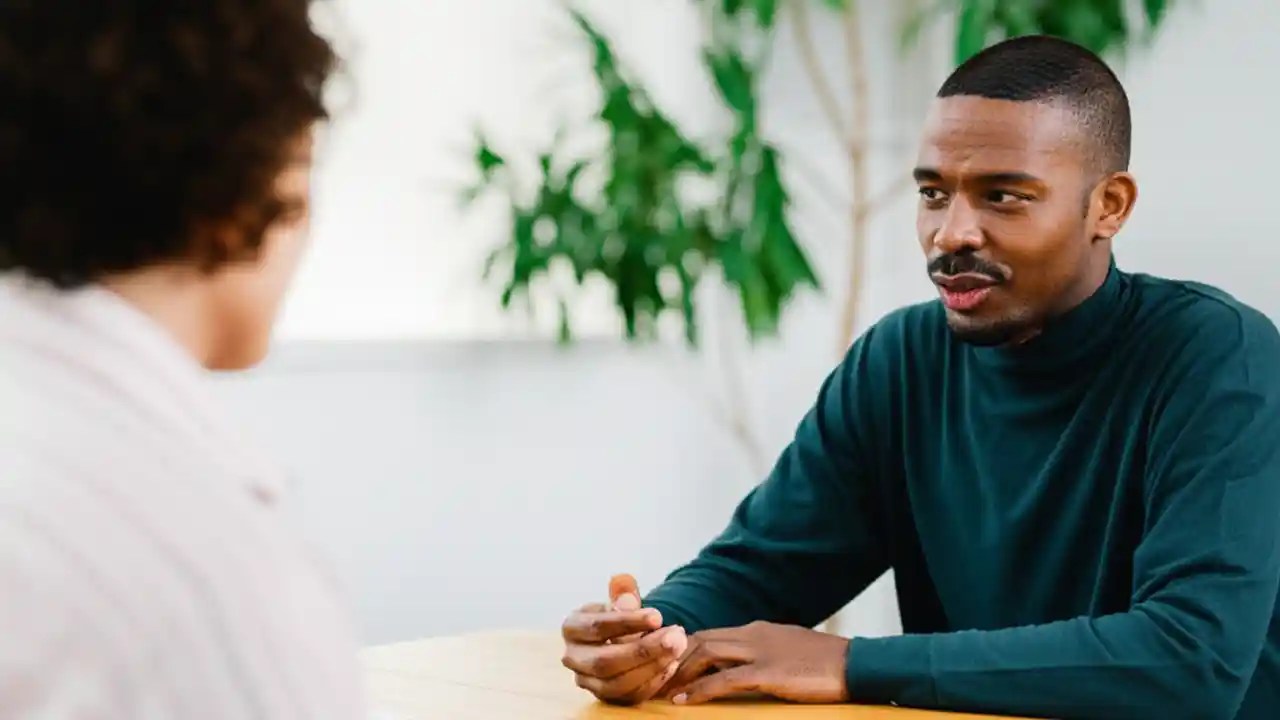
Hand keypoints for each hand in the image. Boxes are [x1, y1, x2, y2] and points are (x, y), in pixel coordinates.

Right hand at [560, 574, 688, 705]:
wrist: (613, 638)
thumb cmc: (615, 616)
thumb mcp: (618, 600)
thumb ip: (623, 593)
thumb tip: (625, 588)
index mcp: (572, 628)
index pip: (597, 626)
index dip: (628, 622)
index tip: (658, 616)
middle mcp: (573, 658)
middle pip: (605, 661)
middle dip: (644, 650)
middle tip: (676, 636)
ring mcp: (587, 681)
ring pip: (617, 683)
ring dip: (652, 667)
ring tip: (678, 647)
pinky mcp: (606, 697)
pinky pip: (629, 696)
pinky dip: (653, 682)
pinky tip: (671, 664)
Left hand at [661, 621, 849, 704]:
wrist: (855, 665)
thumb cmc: (823, 664)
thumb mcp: (785, 652)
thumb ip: (759, 655)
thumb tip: (735, 667)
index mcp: (755, 630)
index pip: (707, 635)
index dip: (680, 651)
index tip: (662, 669)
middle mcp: (752, 635)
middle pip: (698, 641)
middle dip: (671, 660)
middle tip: (650, 681)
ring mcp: (759, 651)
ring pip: (705, 654)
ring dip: (678, 673)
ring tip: (658, 691)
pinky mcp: (769, 672)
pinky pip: (724, 679)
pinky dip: (700, 689)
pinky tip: (684, 702)